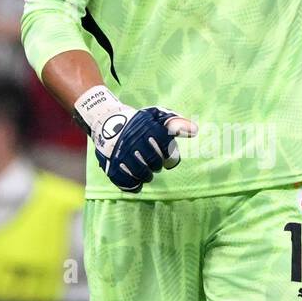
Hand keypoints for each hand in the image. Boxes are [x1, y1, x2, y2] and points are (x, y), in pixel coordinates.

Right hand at [73, 85, 197, 192]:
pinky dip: (134, 185)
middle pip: (155, 163)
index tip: (165, 155)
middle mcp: (134, 141)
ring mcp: (122, 154)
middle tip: (153, 163)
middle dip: (156, 165)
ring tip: (145, 172)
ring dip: (147, 176)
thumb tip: (195, 131)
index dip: (169, 155)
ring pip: (142, 174)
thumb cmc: (138, 122)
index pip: (167, 149)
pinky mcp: (111, 165)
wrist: (106, 121)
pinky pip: (126, 182)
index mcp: (148, 129)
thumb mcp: (156, 116)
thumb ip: (176, 123)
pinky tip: (136, 182)